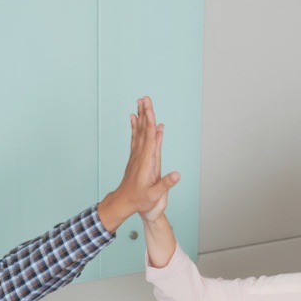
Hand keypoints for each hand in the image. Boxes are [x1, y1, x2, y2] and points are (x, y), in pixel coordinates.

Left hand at [98, 96, 178, 231]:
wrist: (123, 202)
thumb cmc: (139, 200)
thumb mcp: (154, 195)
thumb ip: (166, 184)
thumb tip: (177, 174)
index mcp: (146, 162)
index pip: (149, 140)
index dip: (150, 124)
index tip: (150, 110)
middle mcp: (140, 156)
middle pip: (144, 131)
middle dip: (145, 114)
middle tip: (145, 98)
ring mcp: (136, 155)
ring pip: (139, 132)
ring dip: (140, 116)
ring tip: (140, 102)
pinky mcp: (135, 157)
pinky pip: (136, 138)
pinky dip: (136, 126)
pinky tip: (135, 118)